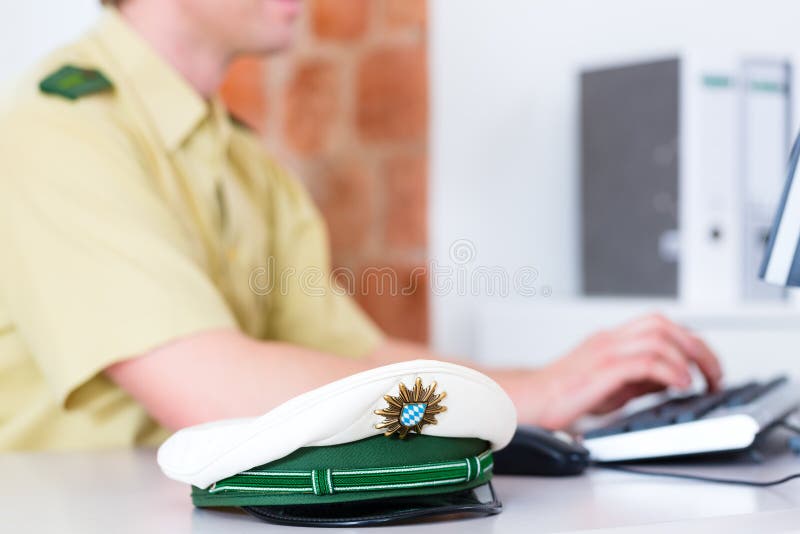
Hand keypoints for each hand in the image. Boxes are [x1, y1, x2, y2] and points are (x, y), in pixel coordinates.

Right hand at [508, 314, 721, 428]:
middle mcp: (610, 340)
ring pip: (657, 336)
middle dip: (699, 348)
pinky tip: (679, 386)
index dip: (693, 343)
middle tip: (715, 375)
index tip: (709, 368)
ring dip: (688, 358)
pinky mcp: (599, 371)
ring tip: (700, 381)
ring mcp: (603, 352)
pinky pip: (643, 361)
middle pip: (664, 325)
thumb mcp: (612, 387)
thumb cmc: (563, 396)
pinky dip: (669, 371)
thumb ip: (641, 380)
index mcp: (612, 340)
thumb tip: (675, 379)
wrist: (527, 402)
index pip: (661, 325)